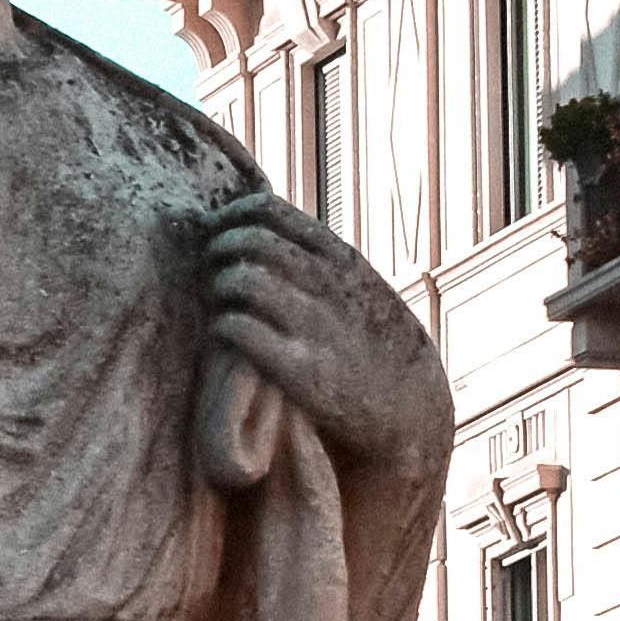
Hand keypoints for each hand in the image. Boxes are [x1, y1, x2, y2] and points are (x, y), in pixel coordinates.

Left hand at [199, 187, 449, 476]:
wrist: (411, 410)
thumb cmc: (371, 346)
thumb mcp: (360, 287)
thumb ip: (321, 259)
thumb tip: (266, 226)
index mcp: (341, 259)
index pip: (269, 210)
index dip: (232, 216)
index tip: (220, 232)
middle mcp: (329, 285)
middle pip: (251, 240)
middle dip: (219, 248)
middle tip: (209, 267)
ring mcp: (316, 327)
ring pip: (243, 280)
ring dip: (219, 286)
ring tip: (217, 301)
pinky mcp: (301, 372)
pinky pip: (242, 331)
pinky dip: (223, 326)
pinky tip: (224, 335)